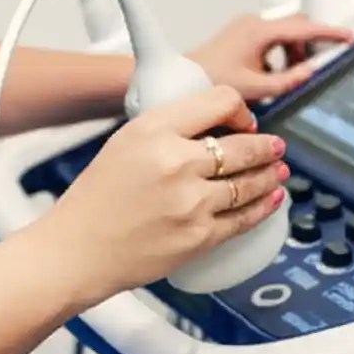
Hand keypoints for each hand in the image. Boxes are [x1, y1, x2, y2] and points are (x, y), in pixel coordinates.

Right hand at [30, 85, 288, 306]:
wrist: (76, 251)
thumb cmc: (93, 202)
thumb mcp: (123, 144)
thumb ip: (165, 130)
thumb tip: (210, 128)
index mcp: (153, 130)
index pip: (219, 102)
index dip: (239, 110)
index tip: (243, 121)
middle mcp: (175, 162)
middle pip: (243, 146)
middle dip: (267, 146)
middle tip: (274, 147)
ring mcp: (190, 202)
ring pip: (251, 182)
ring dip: (270, 175)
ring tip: (278, 171)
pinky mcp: (199, 236)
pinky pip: (244, 218)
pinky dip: (263, 206)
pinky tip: (271, 199)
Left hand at [189, 14, 353, 100]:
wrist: (180, 80)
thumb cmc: (211, 81)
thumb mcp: (255, 88)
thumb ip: (287, 81)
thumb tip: (311, 73)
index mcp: (259, 31)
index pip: (304, 28)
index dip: (329, 33)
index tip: (350, 37)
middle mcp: (253, 24)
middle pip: (295, 27)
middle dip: (310, 45)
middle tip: (322, 64)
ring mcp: (245, 28)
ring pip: (283, 35)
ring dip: (293, 53)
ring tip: (292, 77)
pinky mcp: (240, 36)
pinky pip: (269, 41)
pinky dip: (278, 55)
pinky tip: (274, 77)